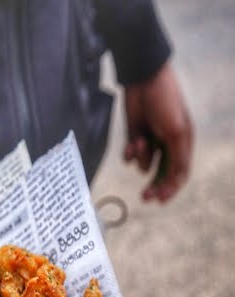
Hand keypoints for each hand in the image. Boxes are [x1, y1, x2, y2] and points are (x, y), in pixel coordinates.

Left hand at [123, 62, 192, 202]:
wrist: (143, 81)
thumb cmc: (165, 103)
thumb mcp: (176, 132)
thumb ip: (178, 156)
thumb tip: (178, 180)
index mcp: (184, 143)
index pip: (180, 174)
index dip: (171, 188)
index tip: (159, 200)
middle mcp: (168, 145)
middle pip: (161, 174)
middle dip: (153, 185)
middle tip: (144, 196)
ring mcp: (151, 141)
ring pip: (143, 164)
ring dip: (140, 157)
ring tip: (139, 142)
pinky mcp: (134, 136)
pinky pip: (130, 156)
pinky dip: (129, 153)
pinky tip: (131, 143)